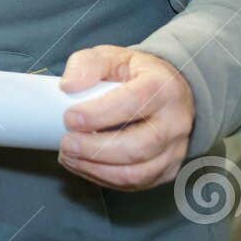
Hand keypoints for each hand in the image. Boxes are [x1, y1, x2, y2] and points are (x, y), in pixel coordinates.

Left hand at [58, 45, 194, 190]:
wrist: (170, 90)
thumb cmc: (135, 74)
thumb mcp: (110, 57)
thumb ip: (87, 65)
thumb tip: (68, 86)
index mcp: (163, 88)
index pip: (134, 103)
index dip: (100, 114)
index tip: (69, 118)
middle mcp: (175, 122)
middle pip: (138, 146)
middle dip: (96, 150)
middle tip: (66, 144)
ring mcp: (175, 149)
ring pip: (139, 172)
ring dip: (98, 169)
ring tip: (69, 157)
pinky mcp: (168, 169)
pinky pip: (138, 183)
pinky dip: (105, 179)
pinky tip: (83, 166)